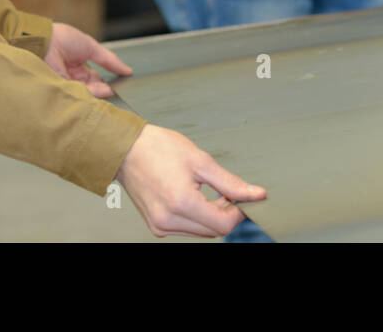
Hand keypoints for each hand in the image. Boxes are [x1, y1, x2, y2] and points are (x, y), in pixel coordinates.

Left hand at [43, 23, 131, 98]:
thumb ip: (109, 60)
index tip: (122, 82)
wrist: (45, 41)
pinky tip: (106, 89)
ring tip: (116, 88)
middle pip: (92, 88)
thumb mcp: (92, 47)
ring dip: (103, 91)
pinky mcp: (62, 92)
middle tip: (122, 89)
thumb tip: (127, 71)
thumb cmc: (64, 39)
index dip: (108, 80)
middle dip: (106, 88)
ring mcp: (66, 85)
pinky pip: (81, 95)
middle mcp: (71, 77)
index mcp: (76, 65)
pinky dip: (95, 93)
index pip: (94, 78)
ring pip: (88, 93)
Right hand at [116, 125, 267, 237]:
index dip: (239, 212)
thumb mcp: (201, 161)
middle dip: (226, 213)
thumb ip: (230, 183)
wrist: (126, 149)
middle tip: (228, 191)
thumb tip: (256, 195)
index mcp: (181, 203)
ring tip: (210, 192)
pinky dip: (197, 218)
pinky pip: (186, 230)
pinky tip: (195, 198)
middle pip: (213, 231)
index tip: (243, 197)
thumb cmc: (159, 148)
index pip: (224, 224)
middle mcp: (169, 221)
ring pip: (201, 233)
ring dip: (212, 217)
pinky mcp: (156, 226)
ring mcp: (160, 226)